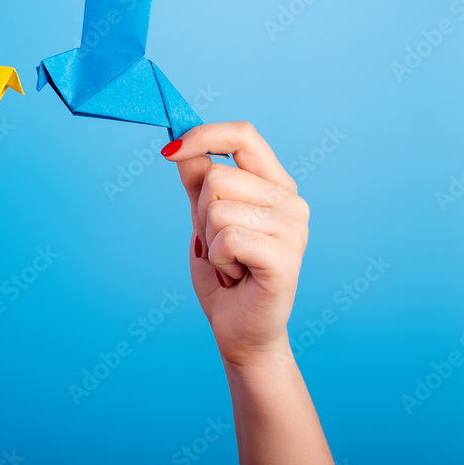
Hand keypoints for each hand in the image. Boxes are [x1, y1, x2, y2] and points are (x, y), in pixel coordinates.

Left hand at [163, 122, 308, 368]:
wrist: (239, 329)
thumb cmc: (225, 274)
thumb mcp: (203, 220)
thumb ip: (197, 182)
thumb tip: (181, 144)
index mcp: (275, 184)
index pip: (243, 135)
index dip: (203, 136)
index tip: (169, 152)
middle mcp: (291, 201)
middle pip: (218, 177)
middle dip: (201, 215)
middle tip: (222, 246)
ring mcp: (294, 228)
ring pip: (218, 209)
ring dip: (211, 242)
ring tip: (231, 263)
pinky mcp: (285, 257)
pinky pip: (228, 238)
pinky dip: (219, 260)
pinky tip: (236, 276)